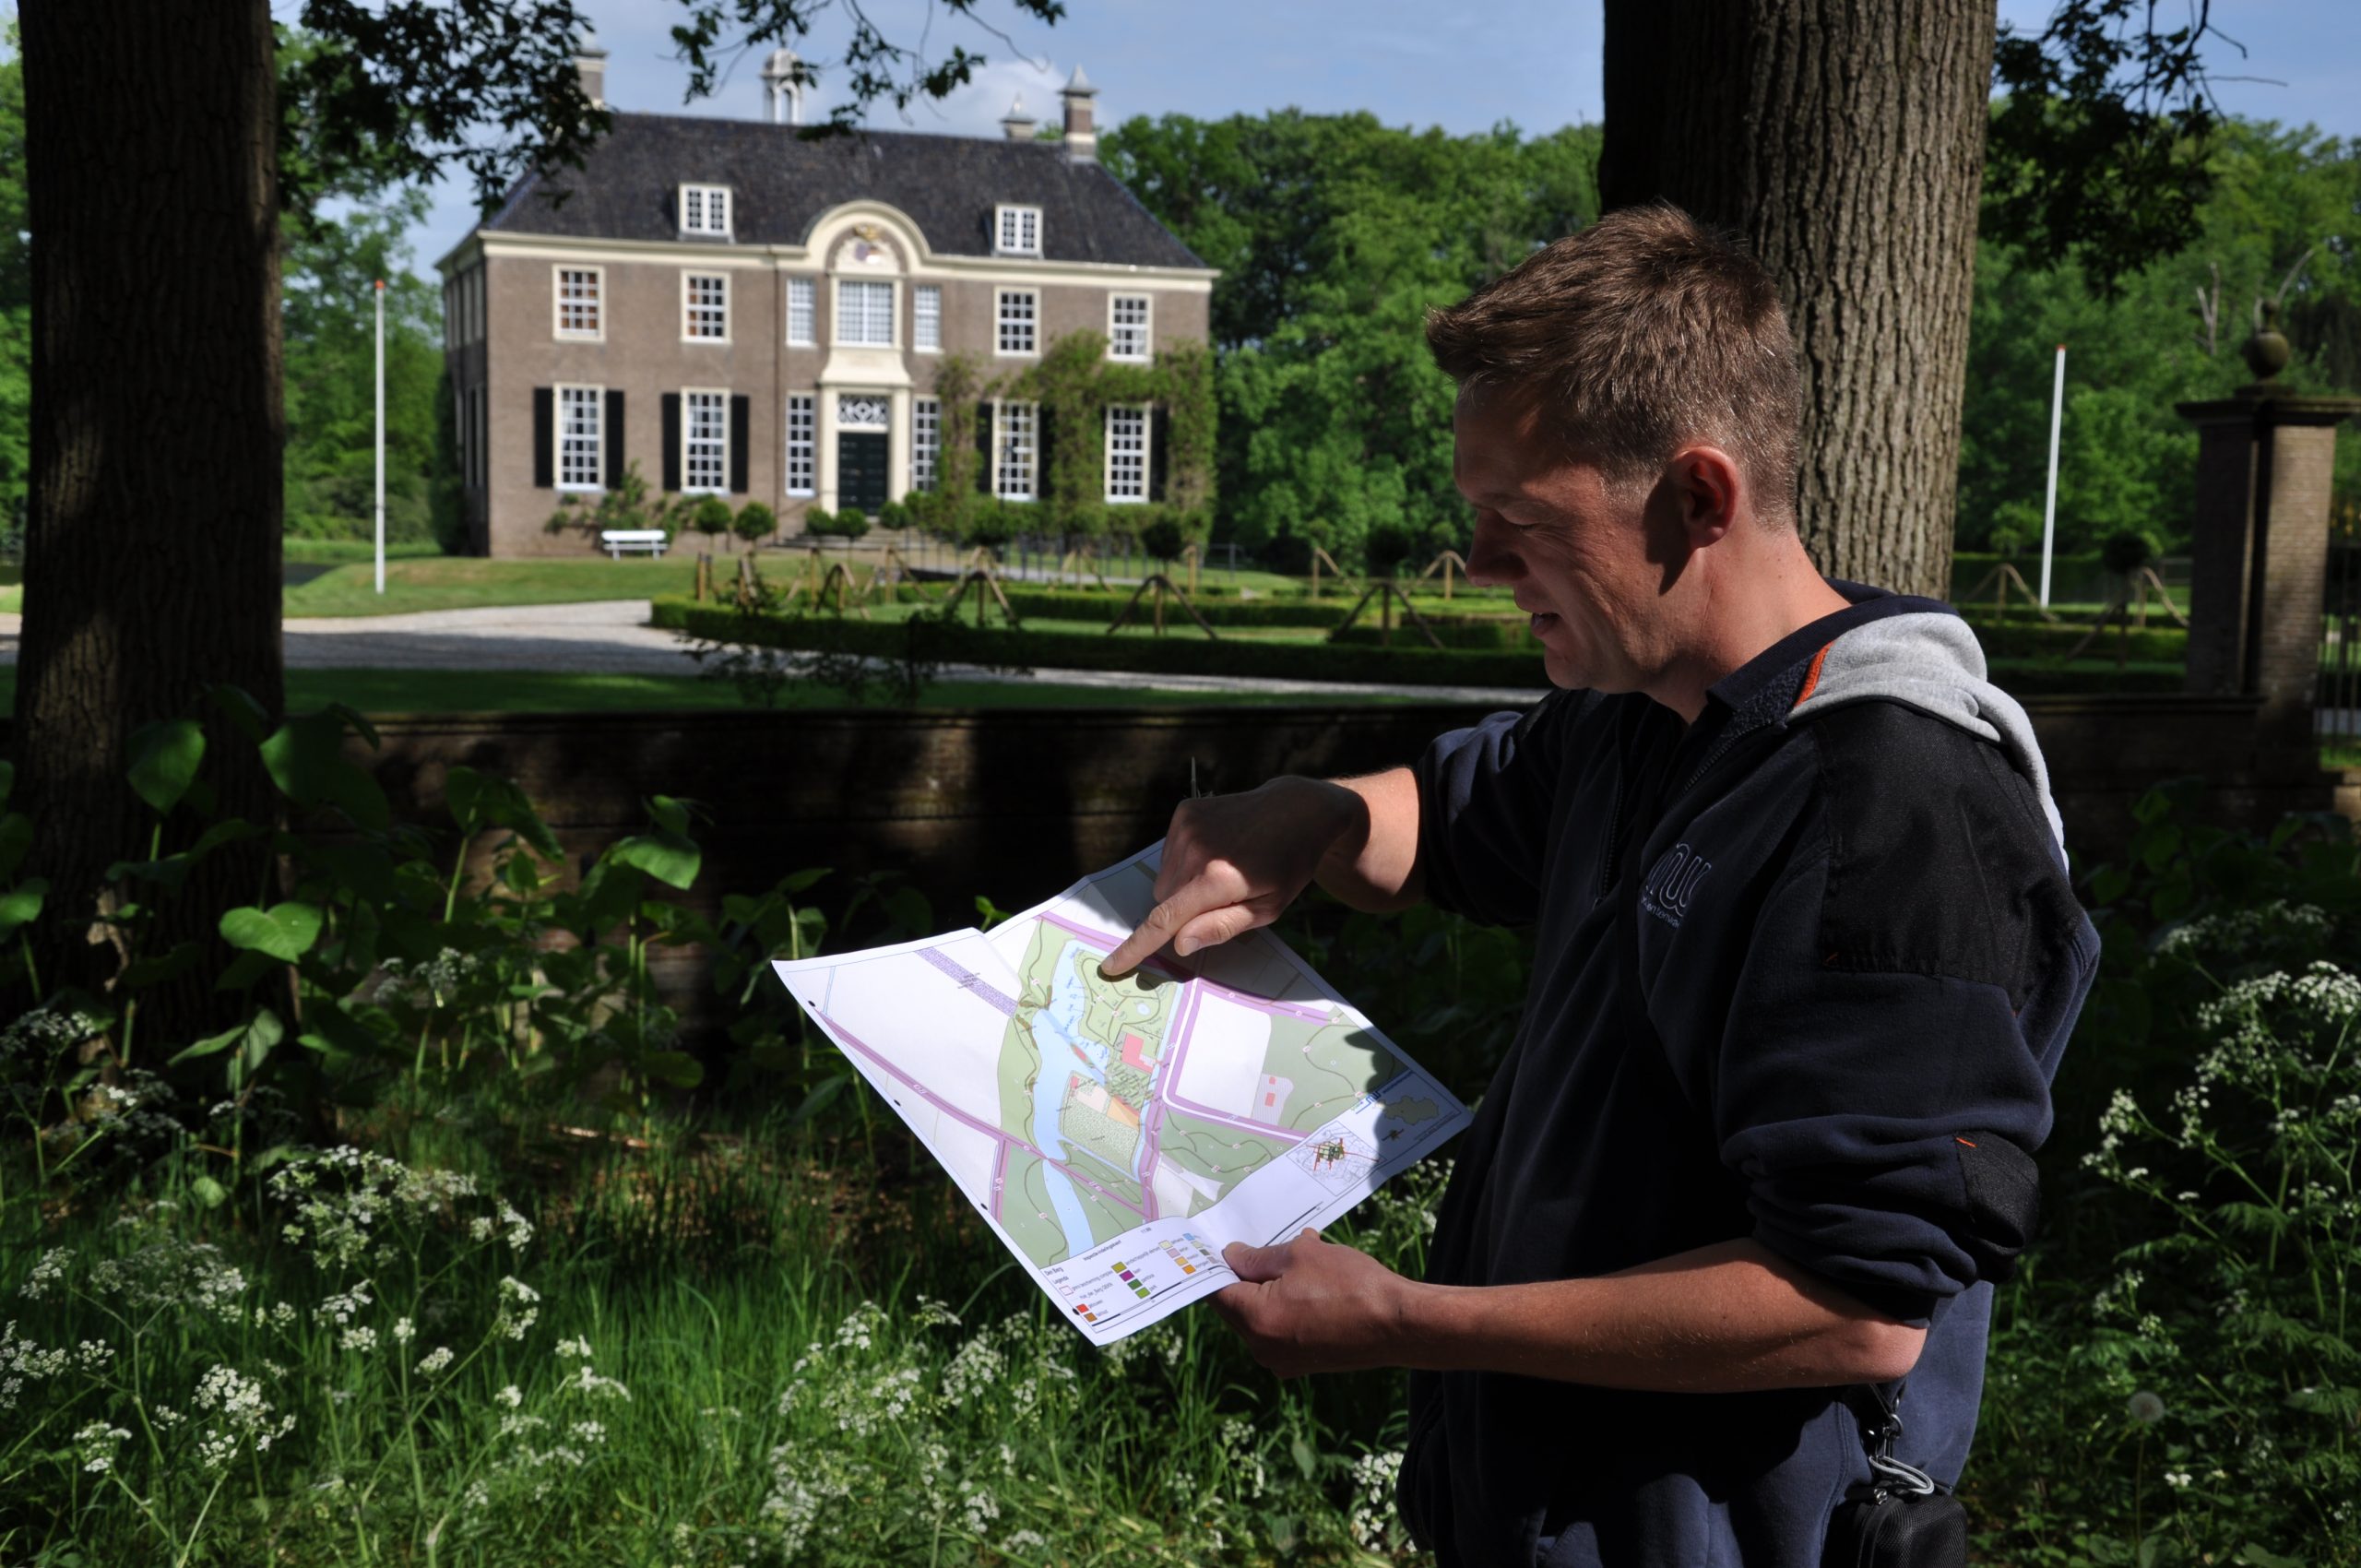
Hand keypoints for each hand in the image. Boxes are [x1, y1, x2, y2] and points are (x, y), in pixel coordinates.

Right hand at [1101, 777, 1363, 976]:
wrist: (1295, 811)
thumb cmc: (1285, 867)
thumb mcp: (1267, 909)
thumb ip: (1221, 927)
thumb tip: (1180, 945)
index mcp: (1219, 879)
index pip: (1166, 920)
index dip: (1136, 946)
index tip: (1111, 965)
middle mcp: (1197, 850)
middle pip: (1164, 900)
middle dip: (1183, 908)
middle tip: (1221, 896)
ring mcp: (1188, 827)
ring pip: (1164, 878)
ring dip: (1183, 884)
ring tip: (1222, 868)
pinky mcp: (1184, 813)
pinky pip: (1168, 854)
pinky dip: (1184, 860)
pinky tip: (1216, 849)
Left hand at [1210, 1228, 1416, 1377]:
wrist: (1400, 1325)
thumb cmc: (1350, 1284)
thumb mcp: (1299, 1256)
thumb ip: (1257, 1258)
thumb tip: (1230, 1257)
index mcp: (1256, 1321)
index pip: (1215, 1291)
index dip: (1214, 1265)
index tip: (1219, 1244)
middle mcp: (1263, 1349)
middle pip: (1236, 1306)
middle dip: (1247, 1274)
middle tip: (1264, 1244)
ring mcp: (1283, 1361)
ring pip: (1261, 1316)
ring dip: (1272, 1286)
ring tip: (1301, 1255)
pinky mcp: (1304, 1364)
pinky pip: (1281, 1329)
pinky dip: (1288, 1304)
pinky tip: (1314, 1280)